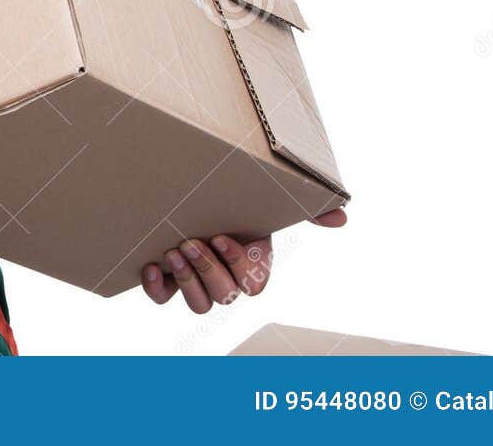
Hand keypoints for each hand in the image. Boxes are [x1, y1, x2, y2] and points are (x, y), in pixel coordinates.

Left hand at [140, 208, 346, 312]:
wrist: (194, 188)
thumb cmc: (237, 197)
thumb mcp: (270, 200)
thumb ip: (307, 210)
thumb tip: (341, 217)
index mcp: (252, 265)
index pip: (253, 285)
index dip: (238, 268)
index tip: (223, 237)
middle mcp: (226, 278)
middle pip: (224, 297)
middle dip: (207, 271)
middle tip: (190, 243)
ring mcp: (197, 281)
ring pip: (199, 304)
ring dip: (187, 281)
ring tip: (173, 252)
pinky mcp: (168, 277)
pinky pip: (163, 298)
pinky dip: (156, 288)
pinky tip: (151, 267)